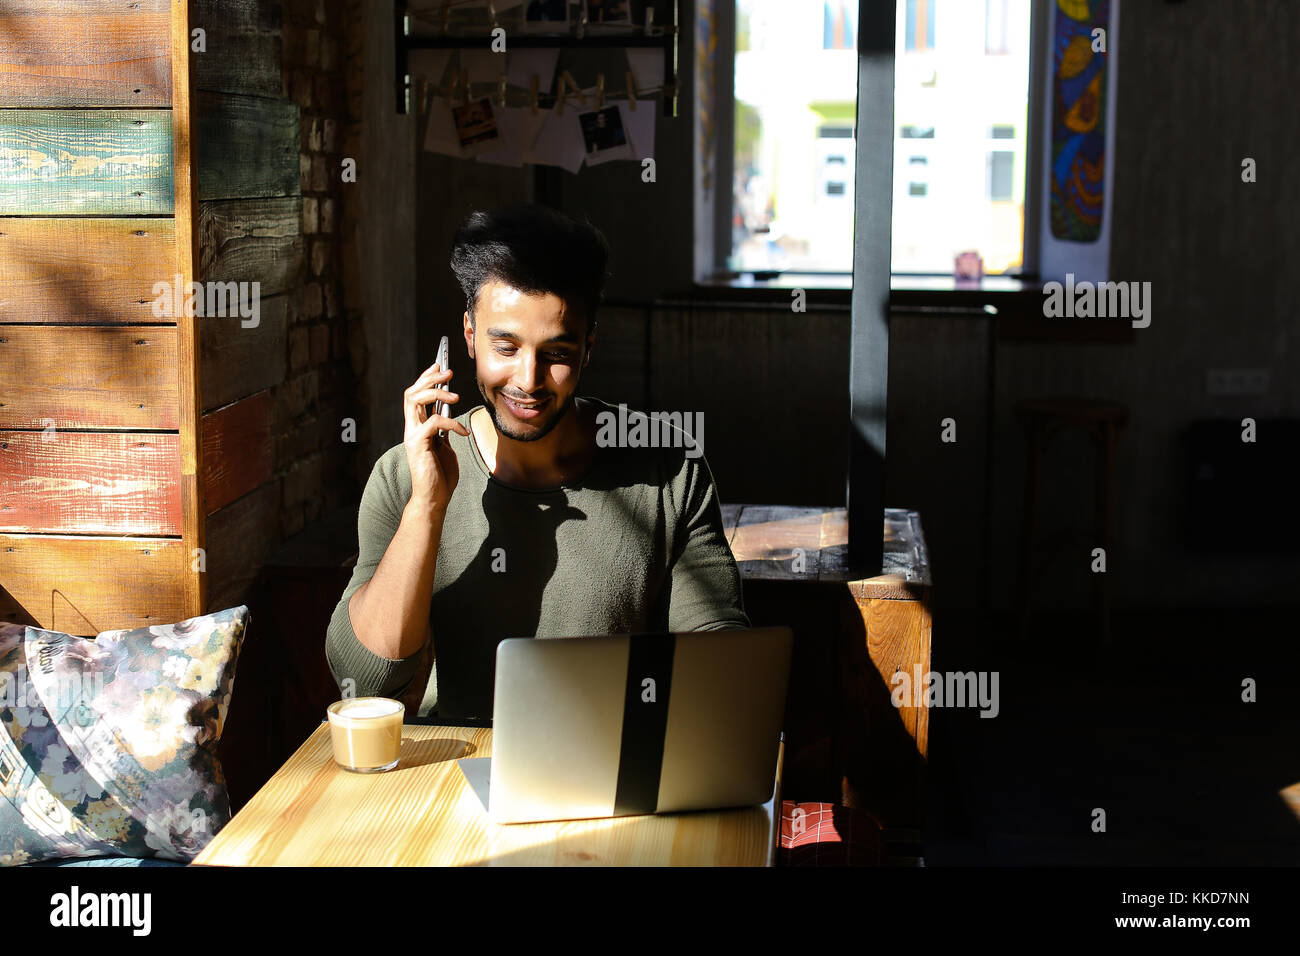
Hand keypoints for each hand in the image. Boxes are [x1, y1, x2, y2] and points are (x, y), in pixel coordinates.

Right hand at [403, 361, 470, 511]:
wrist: (434, 498)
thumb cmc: (440, 475)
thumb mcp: (445, 447)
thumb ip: (444, 431)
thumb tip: (450, 416)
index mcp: (417, 427)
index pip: (416, 395)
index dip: (426, 378)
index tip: (439, 365)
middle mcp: (411, 428)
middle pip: (412, 392)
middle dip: (429, 378)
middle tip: (447, 371)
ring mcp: (412, 436)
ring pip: (415, 400)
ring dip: (437, 393)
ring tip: (456, 395)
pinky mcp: (418, 444)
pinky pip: (434, 423)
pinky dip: (451, 422)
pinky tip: (463, 432)